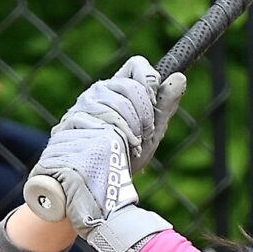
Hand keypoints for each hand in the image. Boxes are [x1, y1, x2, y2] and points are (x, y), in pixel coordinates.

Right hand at [27, 57, 186, 234]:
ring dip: (133, 128)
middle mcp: (97, 92)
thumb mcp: (151, 133)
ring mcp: (82, 106)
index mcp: (116, 89)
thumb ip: (164, 106)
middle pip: (130, 86)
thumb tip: (180, 77)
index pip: (137, 66)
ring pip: (118, 103)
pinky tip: (120, 149)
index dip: (150, 82)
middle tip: (143, 135)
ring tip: (131, 146)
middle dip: (145, 113)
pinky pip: (105, 121)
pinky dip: (121, 137)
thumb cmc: (124, 159)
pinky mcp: (72, 122)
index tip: (154, 105)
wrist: (97, 186)